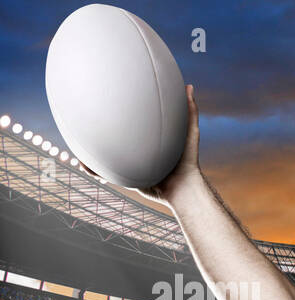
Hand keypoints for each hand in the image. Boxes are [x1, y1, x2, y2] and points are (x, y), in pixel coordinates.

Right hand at [78, 83, 201, 204]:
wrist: (182, 187)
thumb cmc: (188, 160)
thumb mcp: (189, 132)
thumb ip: (189, 110)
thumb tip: (189, 86)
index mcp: (145, 137)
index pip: (129, 121)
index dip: (117, 110)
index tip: (106, 94)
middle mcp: (134, 149)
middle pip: (112, 135)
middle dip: (97, 127)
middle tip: (83, 112)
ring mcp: (128, 162)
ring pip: (103, 153)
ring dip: (88, 147)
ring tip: (73, 138)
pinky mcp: (125, 177)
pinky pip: (105, 173)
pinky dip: (93, 168)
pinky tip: (82, 163)